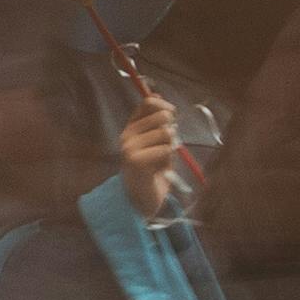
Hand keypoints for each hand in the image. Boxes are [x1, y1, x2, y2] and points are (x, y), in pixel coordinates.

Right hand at [115, 94, 187, 212]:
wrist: (141, 201)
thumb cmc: (153, 172)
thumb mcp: (156, 143)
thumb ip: (158, 123)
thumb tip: (158, 97)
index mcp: (131, 128)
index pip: (148, 102)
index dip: (165, 107)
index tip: (171, 120)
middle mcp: (127, 135)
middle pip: (161, 116)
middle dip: (172, 129)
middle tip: (168, 147)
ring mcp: (129, 148)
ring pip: (166, 133)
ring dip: (171, 147)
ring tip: (162, 161)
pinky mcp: (136, 161)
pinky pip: (165, 149)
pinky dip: (168, 159)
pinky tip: (160, 170)